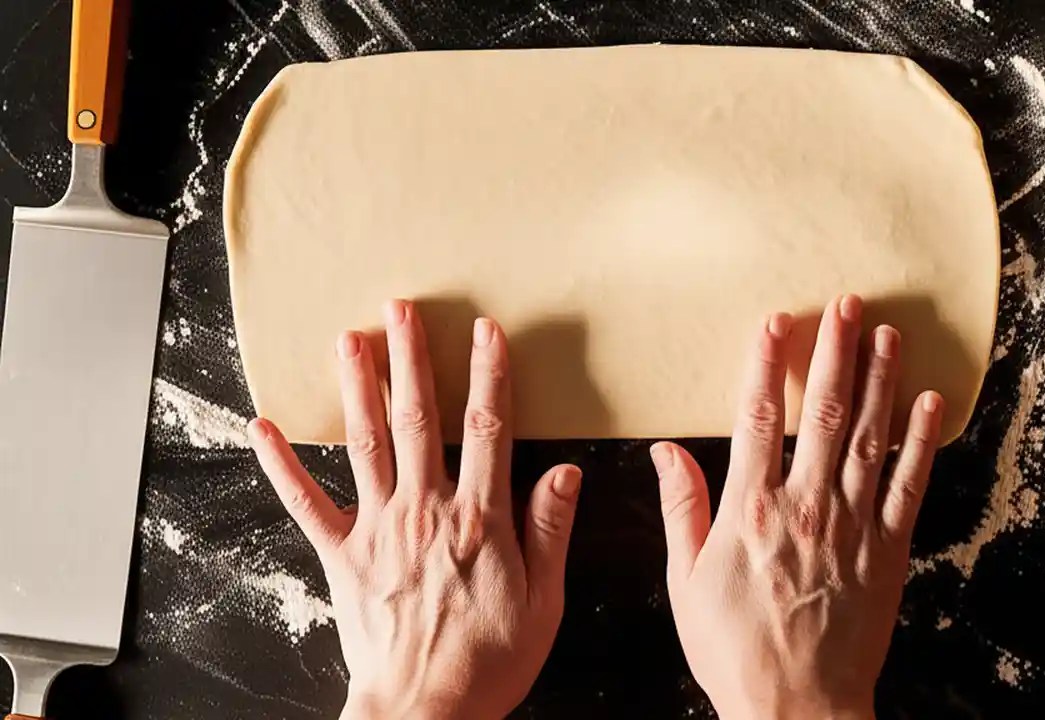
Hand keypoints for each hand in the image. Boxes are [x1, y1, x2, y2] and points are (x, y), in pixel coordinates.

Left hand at [248, 300, 581, 719]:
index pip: (487, 429)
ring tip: (348, 339)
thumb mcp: (544, 599)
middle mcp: (424, 510)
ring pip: (365, 444)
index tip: (484, 332)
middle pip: (417, 420)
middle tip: (401, 308)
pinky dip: (283, 466)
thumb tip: (564, 472)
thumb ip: (550, 529)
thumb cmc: (488, 661)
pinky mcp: (341, 556)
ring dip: (356, 387)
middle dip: (411, 358)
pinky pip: (306, 504)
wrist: (425, 711)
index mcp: (478, 518)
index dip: (487, 375)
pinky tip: (265, 428)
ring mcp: (378, 529)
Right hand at [650, 295, 944, 719]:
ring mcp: (852, 525)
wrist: (797, 709)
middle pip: (822, 411)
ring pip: (868, 436)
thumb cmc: (734, 648)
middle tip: (847, 304)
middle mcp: (805, 505)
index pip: (759, 416)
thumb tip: (666, 452)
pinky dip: (920, 440)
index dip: (766, 362)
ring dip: (879, 379)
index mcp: (751, 509)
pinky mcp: (888, 550)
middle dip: (835, 351)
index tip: (777, 320)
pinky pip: (909, 484)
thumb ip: (682, 508)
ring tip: (887, 333)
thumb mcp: (685, 580)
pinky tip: (928, 401)